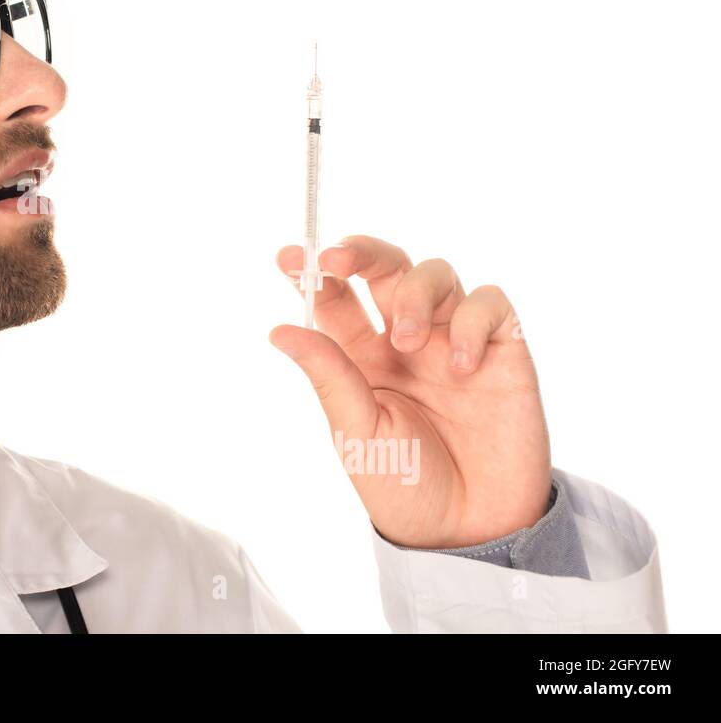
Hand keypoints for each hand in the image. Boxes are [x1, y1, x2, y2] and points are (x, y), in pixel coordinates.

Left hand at [269, 235, 551, 548]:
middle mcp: (407, 339)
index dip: (313, 270)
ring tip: (405, 340)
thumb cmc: (407, 485)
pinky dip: (472, 319)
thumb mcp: (357, 433)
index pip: (336, 297)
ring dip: (414, 293)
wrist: (472, 530)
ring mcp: (454, 340)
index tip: (288, 257)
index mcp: (362, 356)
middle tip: (336, 260)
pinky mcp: (502, 351)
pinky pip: (490, 303)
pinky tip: (459, 363)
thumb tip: (279, 330)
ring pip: (436, 273)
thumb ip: (328, 376)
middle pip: (385, 268)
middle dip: (360, 252)